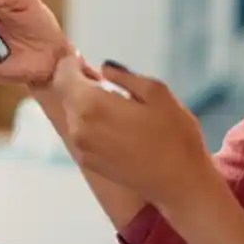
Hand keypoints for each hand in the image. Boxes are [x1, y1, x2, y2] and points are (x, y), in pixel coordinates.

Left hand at [50, 58, 215, 210]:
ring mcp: (81, 148)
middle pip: (67, 95)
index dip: (71, 64)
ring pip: (74, 115)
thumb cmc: (175, 135)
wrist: (180, 184)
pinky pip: (82, 134)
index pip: (63, 75)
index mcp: (91, 105)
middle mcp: (78, 127)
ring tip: (113, 103)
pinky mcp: (89, 163)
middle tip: (103, 80)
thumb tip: (104, 68)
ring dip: (86, 104)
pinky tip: (116, 126)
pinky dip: (91, 124)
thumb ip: (124, 76)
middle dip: (80, 83)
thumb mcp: (157, 92)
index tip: (83, 59)